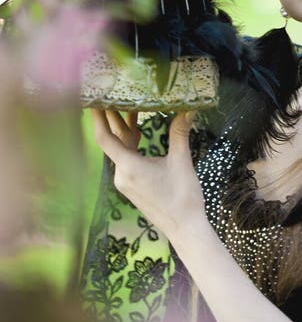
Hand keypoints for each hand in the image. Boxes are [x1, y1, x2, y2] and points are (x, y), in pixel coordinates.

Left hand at [91, 109, 206, 240]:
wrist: (185, 228)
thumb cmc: (183, 197)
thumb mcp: (181, 162)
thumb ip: (179, 133)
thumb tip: (188, 109)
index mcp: (129, 168)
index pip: (105, 138)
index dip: (97, 118)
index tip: (93, 100)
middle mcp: (122, 174)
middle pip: (112, 141)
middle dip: (111, 117)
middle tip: (109, 93)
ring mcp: (126, 181)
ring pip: (120, 149)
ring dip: (124, 128)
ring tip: (126, 104)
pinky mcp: (132, 185)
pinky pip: (127, 158)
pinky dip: (131, 142)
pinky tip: (138, 129)